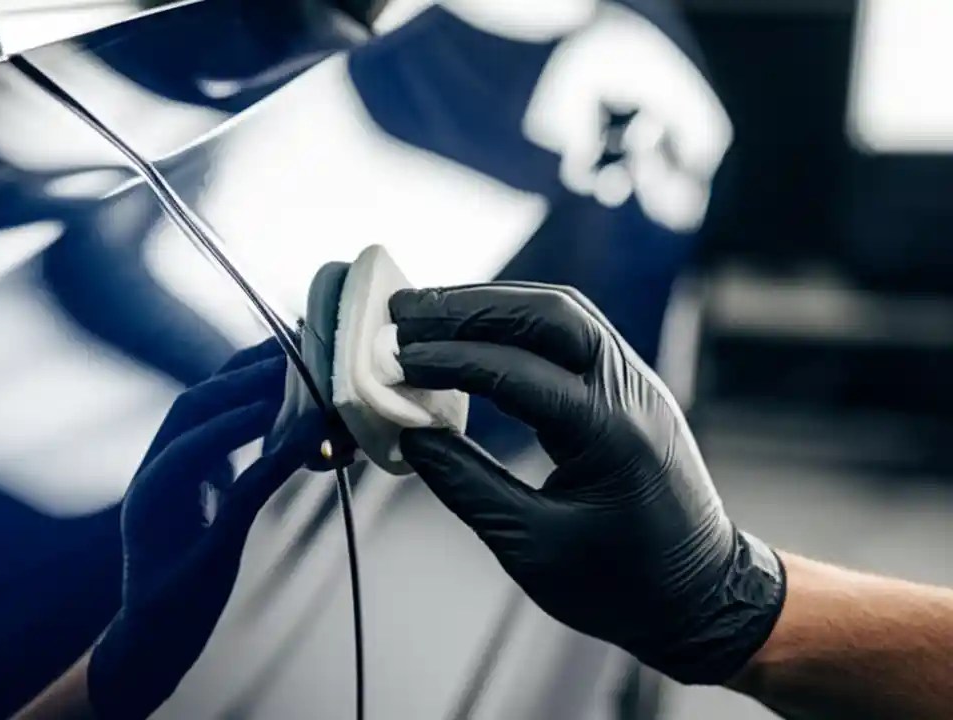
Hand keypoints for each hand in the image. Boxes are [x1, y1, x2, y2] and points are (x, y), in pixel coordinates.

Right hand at [88, 339, 321, 717]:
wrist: (154, 642)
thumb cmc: (187, 575)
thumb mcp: (211, 511)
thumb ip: (233, 472)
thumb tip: (281, 431)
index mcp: (157, 468)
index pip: (196, 401)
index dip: (238, 367)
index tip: (283, 341)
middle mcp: (152, 481)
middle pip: (191, 406)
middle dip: (240, 374)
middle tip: (292, 352)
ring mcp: (165, 514)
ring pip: (195, 439)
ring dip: (243, 405)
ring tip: (291, 382)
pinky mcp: (196, 550)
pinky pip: (236, 493)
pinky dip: (272, 460)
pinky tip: (306, 441)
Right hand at [390, 283, 784, 684]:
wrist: (702, 595)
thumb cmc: (622, 585)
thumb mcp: (531, 547)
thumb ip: (466, 485)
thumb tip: (410, 436)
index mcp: (611, 434)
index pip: (518, 371)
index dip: (450, 361)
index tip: (396, 362)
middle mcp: (629, 391)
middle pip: (547, 314)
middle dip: (468, 308)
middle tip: (402, 312)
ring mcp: (633, 382)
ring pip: (561, 312)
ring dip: (491, 304)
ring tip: (427, 311)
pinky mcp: (625, 386)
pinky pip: (569, 333)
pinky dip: (515, 322)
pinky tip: (472, 332)